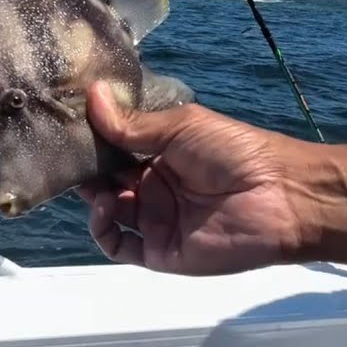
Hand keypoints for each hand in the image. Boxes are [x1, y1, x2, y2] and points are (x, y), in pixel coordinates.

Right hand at [77, 81, 346, 275]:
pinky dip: (103, 229)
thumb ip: (133, 124)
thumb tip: (90, 95)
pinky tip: (106, 207)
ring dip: (93, 198)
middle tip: (66, 156)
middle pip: (106, 180)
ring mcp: (156, 220)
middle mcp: (155, 186)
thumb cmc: (236, 152)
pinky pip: (119, 246)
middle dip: (86, 169)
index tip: (67, 126)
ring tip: (95, 184)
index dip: (93, 140)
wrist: (279, 197)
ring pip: (107, 212)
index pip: (116, 148)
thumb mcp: (181, 128)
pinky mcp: (159, 251)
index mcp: (162, 154)